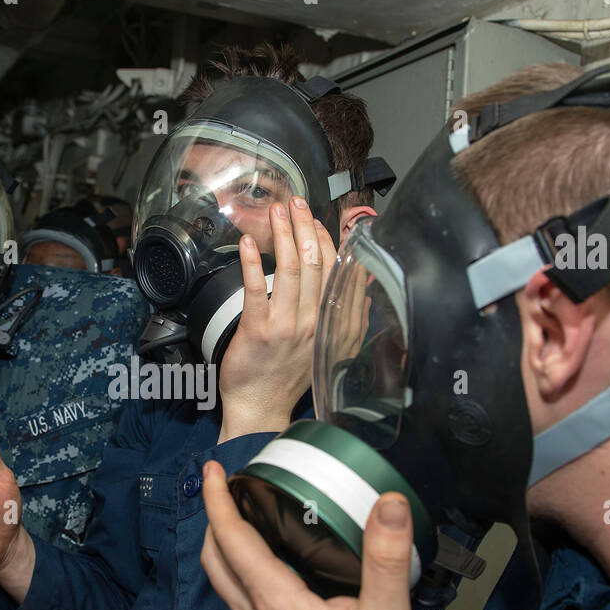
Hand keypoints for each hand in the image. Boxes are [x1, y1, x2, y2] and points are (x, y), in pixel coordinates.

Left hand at [199, 461, 419, 609]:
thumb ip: (386, 560)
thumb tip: (387, 505)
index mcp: (277, 604)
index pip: (232, 540)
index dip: (217, 500)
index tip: (212, 470)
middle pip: (216, 561)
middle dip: (214, 519)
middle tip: (225, 489)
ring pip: (225, 585)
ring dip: (225, 548)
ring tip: (245, 522)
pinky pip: (242, 607)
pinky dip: (242, 576)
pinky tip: (272, 575)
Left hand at [217, 196, 336, 442]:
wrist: (262, 407)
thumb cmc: (290, 375)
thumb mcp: (330, 346)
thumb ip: (346, 314)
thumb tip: (360, 282)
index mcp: (336, 324)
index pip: (339, 272)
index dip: (330, 240)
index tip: (319, 218)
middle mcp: (317, 322)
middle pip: (317, 263)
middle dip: (306, 226)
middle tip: (297, 202)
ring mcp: (288, 327)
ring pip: (292, 270)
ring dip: (284, 235)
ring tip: (277, 211)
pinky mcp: (259, 331)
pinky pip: (257, 289)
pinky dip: (253, 262)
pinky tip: (249, 244)